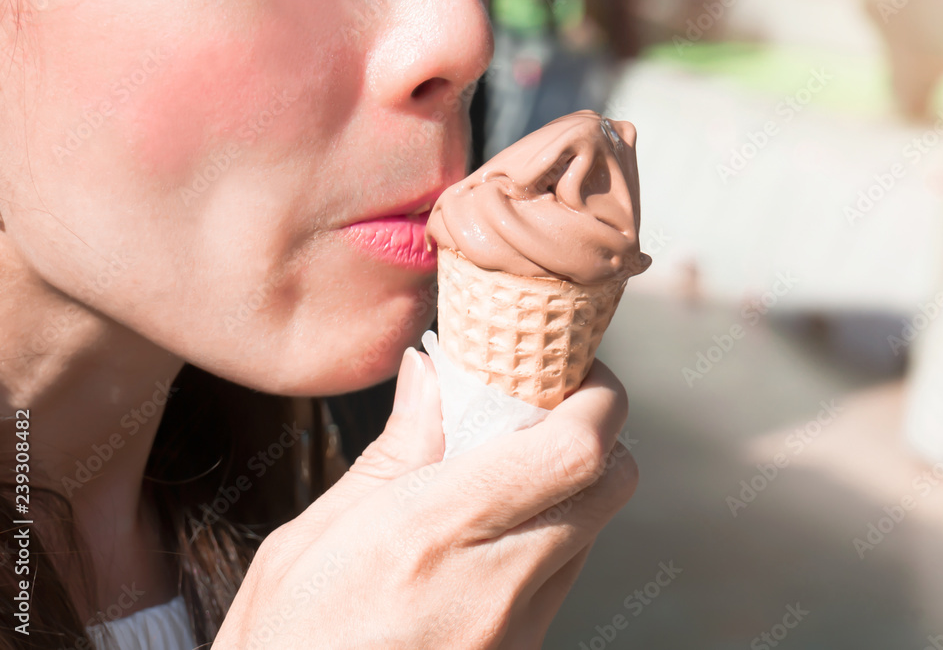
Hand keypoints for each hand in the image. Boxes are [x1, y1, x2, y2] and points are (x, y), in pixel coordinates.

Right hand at [215, 348, 637, 648]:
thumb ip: (393, 453)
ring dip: (574, 489)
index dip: (597, 399)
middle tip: (557, 411)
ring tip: (517, 472)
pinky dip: (551, 540)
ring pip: (592, 532)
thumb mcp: (312, 538)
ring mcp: (516, 634)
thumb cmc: (283, 645)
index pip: (572, 452)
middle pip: (609, 487)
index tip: (578, 370)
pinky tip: (498, 534)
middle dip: (600, 437)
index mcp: (433, 533)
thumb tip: (431, 374)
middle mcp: (494, 586)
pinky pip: (562, 582)